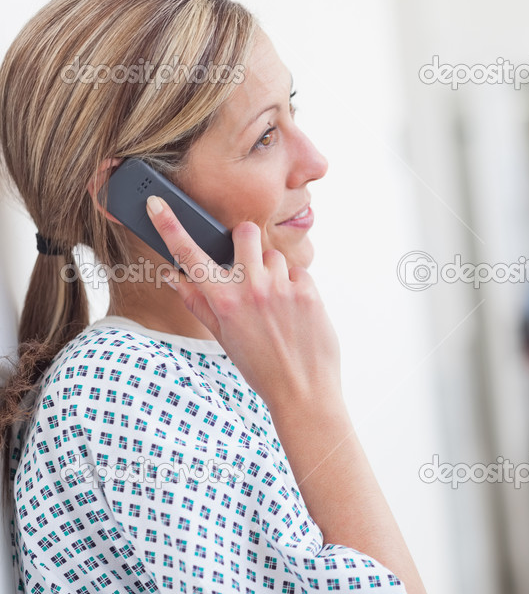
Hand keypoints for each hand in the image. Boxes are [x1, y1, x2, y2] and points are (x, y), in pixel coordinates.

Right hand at [145, 195, 340, 409]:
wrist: (303, 391)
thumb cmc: (259, 367)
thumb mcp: (221, 337)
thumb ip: (197, 302)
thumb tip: (172, 274)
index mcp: (222, 302)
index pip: (189, 255)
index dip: (169, 226)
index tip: (156, 202)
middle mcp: (250, 289)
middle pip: (245, 233)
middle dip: (246, 242)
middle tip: (250, 266)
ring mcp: (281, 288)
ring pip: (274, 255)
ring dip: (274, 272)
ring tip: (276, 304)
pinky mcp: (308, 291)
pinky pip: (299, 272)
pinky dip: (296, 286)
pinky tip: (296, 312)